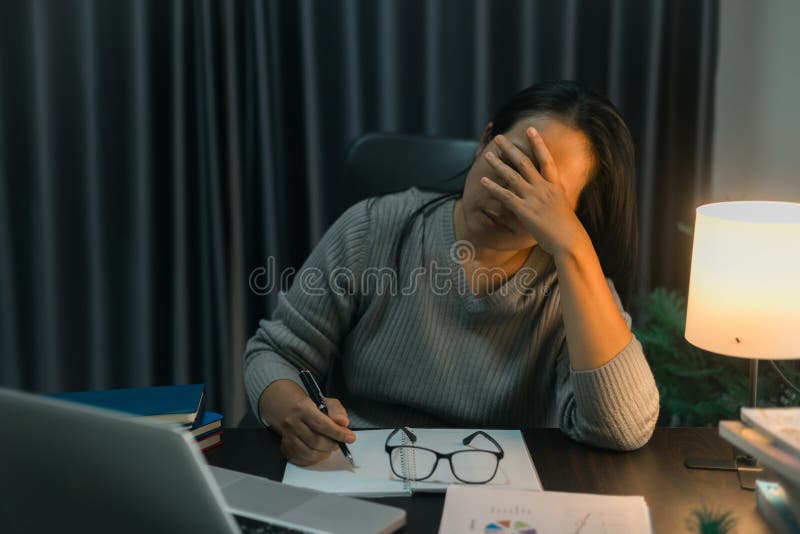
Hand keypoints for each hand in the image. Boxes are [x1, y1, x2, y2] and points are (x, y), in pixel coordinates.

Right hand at [259, 379, 355, 465]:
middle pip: (316, 441)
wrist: (287, 409)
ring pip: (309, 453)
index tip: (350, 437)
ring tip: (329, 447)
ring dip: (324, 453)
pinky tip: (319, 452)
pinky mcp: (285, 448)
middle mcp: (292, 423)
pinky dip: (314, 459)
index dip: (337, 433)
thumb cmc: (310, 407)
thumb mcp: (326, 402)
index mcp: (303, 408)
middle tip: (339, 443)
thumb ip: (337, 410)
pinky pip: (302, 460)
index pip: (321, 424)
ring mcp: (287, 437)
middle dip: (332, 445)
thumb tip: (343, 423)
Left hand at [480, 128, 587, 256]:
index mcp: (555, 186)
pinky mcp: (524, 210)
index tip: (530, 130)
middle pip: (524, 162)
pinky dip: (493, 187)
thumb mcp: (564, 209)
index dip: (538, 143)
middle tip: (500, 138)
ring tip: (488, 155)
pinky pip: (505, 196)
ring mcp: (533, 198)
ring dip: (498, 164)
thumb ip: (555, 200)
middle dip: (510, 149)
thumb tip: (552, 199)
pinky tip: (483, 180)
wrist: (570, 241)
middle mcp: (543, 188)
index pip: (546, 159)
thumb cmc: (568, 230)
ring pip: (512, 176)